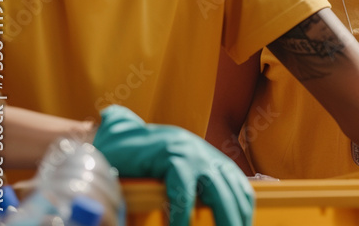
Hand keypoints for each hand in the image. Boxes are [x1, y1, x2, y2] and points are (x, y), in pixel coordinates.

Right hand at [92, 106, 253, 225]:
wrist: (114, 140)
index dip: (244, 213)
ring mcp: (190, 153)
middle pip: (234, 193)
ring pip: (218, 192)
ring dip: (224, 219)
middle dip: (237, 219)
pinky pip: (183, 191)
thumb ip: (196, 192)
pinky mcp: (170, 155)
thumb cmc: (144, 164)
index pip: (240, 189)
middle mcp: (206, 155)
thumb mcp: (179, 177)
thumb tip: (213, 216)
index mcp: (212, 161)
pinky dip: (182, 214)